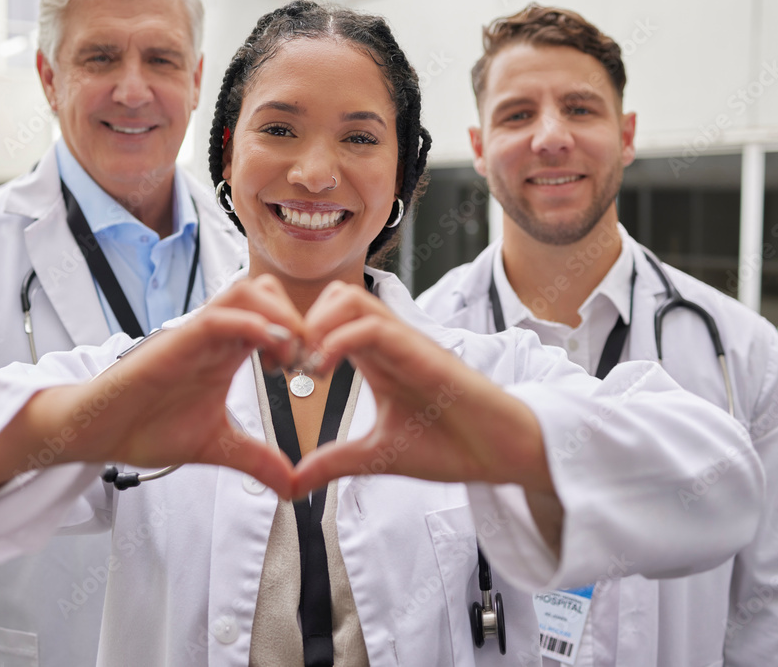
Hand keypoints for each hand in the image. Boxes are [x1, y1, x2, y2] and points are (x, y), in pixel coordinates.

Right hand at [0, 275, 304, 499]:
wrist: (98, 433)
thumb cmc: (147, 428)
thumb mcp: (218, 447)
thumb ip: (257, 460)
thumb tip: (293, 487)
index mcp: (229, 350)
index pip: (276, 317)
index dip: (306, 336)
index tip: (317, 371)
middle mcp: (217, 335)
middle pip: (268, 291)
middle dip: (299, 319)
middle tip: (310, 362)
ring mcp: (197, 334)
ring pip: (247, 292)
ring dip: (279, 318)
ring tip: (289, 359)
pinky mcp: (176, 341)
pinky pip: (219, 317)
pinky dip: (251, 326)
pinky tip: (268, 357)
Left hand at [292, 282, 552, 499]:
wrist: (502, 454)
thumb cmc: (452, 445)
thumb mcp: (378, 456)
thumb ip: (336, 462)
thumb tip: (294, 483)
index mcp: (376, 358)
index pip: (327, 319)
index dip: (294, 335)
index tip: (275, 368)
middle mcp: (389, 342)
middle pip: (335, 296)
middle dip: (300, 321)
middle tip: (285, 362)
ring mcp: (406, 343)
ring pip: (351, 299)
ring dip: (317, 324)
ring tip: (305, 365)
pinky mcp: (423, 353)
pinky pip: (375, 326)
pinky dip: (339, 339)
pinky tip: (323, 370)